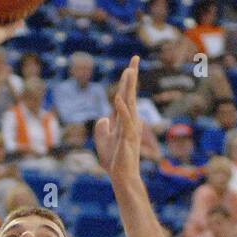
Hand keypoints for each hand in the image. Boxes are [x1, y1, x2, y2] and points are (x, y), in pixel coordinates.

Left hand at [94, 56, 142, 182]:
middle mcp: (130, 122)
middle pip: (131, 95)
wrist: (121, 177)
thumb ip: (102, 128)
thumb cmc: (114, 162)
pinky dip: (122, 110)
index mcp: (124, 121)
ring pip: (131, 104)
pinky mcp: (128, 139)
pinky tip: (118, 98)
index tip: (130, 66)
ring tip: (129, 71)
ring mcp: (130, 129)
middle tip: (134, 58)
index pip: (125, 97)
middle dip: (131, 77)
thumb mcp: (103, 141)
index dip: (127, 82)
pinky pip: (125, 121)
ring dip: (129, 88)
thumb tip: (103, 118)